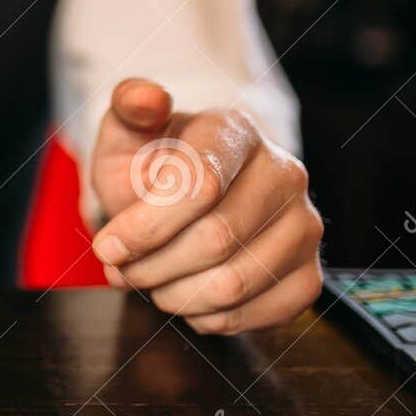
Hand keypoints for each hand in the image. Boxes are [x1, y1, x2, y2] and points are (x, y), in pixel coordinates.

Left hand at [88, 78, 323, 334]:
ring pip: (234, 284)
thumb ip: (129, 109)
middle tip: (121, 269)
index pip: (201, 184)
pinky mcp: (309, 274)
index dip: (146, 226)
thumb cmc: (149, 167)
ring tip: (150, 279)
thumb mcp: (127, 134)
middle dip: (151, 265)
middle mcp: (284, 173)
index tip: (106, 248)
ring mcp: (305, 225)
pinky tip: (186, 295)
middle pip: (215, 239)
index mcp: (236, 130)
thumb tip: (145, 97)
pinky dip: (207, 318)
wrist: (182, 202)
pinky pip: (258, 315)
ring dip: (173, 294)